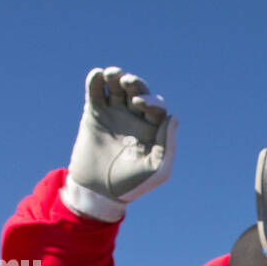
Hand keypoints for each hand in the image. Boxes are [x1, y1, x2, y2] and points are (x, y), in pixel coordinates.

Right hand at [68, 67, 176, 202]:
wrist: (98, 191)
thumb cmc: (131, 184)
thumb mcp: (156, 170)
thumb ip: (167, 145)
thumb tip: (172, 117)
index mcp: (153, 130)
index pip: (156, 105)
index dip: (150, 100)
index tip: (139, 103)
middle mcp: (135, 118)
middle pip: (138, 91)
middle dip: (134, 82)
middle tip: (127, 81)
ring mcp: (114, 114)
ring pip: (117, 87)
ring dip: (115, 76)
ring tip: (111, 74)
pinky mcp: (94, 114)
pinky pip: (96, 92)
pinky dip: (96, 80)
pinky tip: (97, 75)